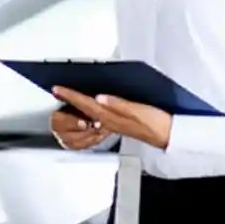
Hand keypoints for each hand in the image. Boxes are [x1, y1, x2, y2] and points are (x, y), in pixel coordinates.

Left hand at [52, 86, 172, 149]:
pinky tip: (90, 104)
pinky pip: (100, 115)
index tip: (57, 89)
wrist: (168, 134)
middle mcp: (110, 121)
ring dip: (78, 104)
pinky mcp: (120, 122)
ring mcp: (114, 123)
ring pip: (90, 113)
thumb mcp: (137, 111)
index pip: (86, 104)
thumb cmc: (156, 123)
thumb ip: (118, 104)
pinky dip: (91, 108)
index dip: (71, 96)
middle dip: (69, 99)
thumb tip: (99, 97)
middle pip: (84, 109)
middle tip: (56, 90)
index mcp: (112, 117)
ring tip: (67, 95)